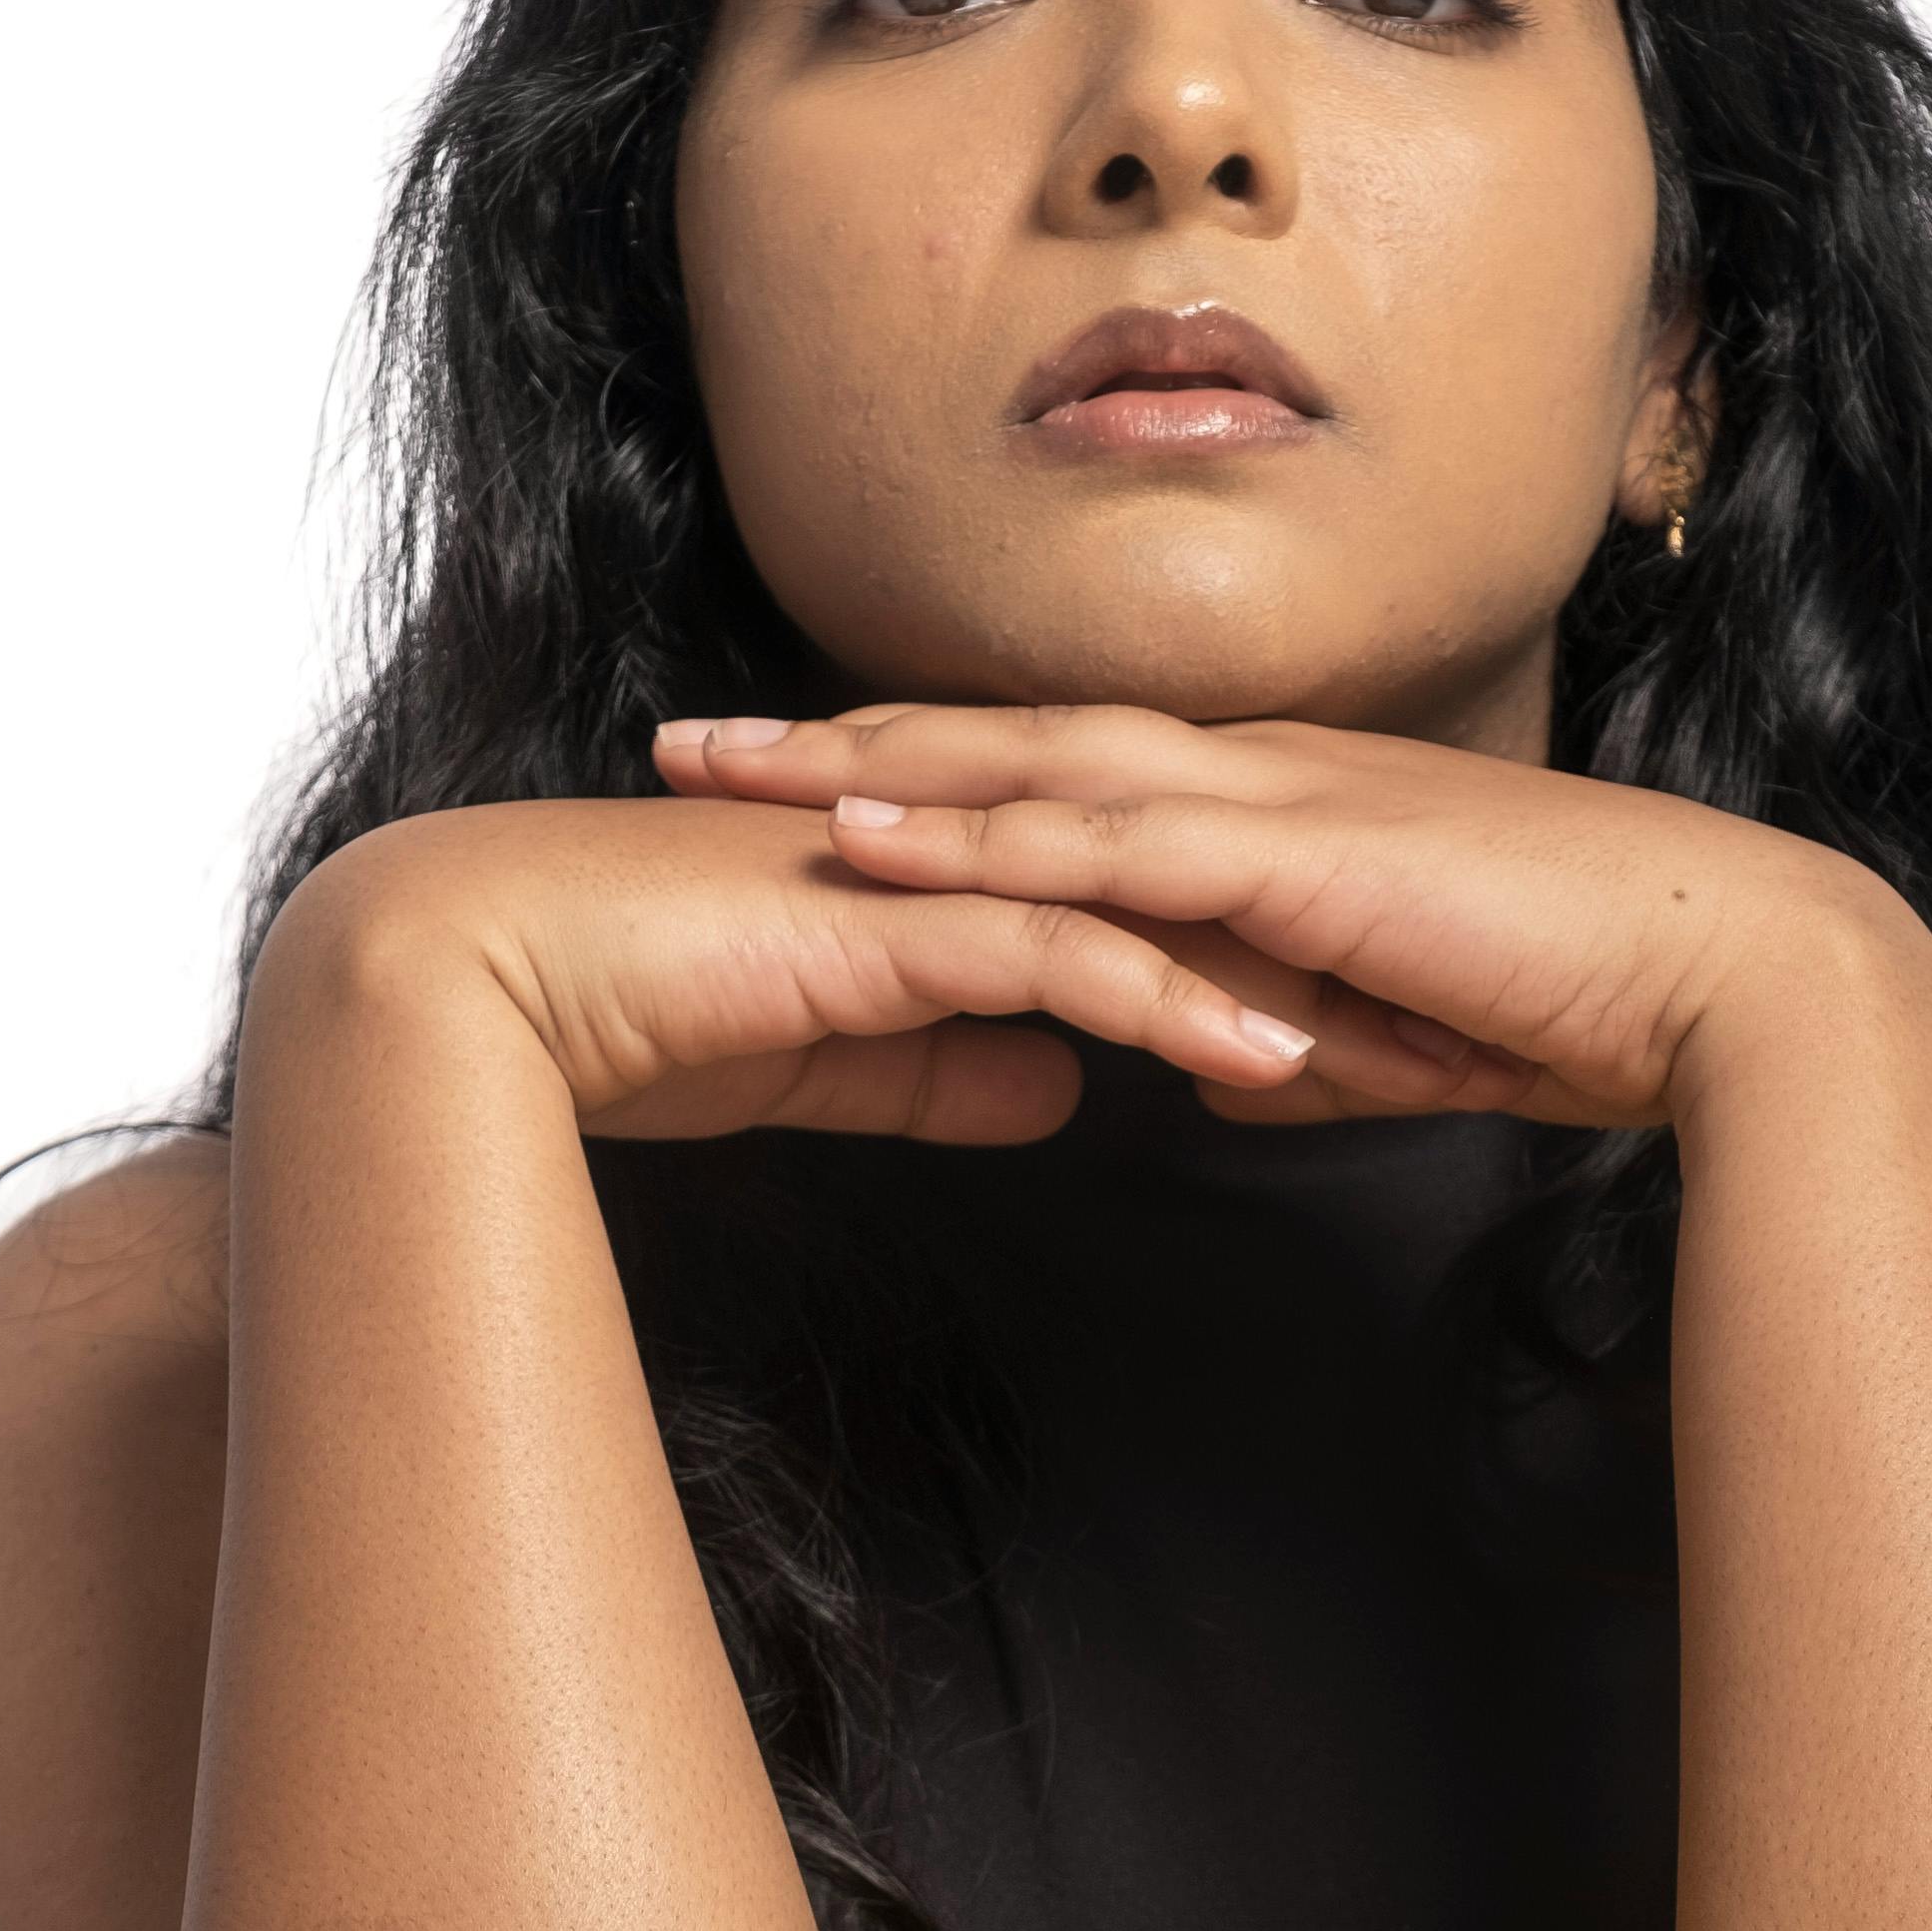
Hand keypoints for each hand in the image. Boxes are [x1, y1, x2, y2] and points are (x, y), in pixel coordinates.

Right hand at [267, 790, 1335, 1144]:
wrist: (476, 986)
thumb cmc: (620, 1015)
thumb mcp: (832, 1059)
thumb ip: (947, 1061)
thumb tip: (1059, 1089)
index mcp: (942, 860)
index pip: (1142, 889)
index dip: (1265, 946)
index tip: (1378, 1012)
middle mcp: (950, 841)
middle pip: (1181, 879)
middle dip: (1321, 949)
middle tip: (1455, 1009)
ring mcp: (923, 869)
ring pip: (1150, 907)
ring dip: (1285, 979)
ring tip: (1411, 1049)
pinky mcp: (890, 920)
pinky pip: (1065, 961)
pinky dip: (1175, 1008)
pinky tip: (1266, 1064)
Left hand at [652, 705, 1907, 1129]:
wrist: (1724, 977)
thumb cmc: (1585, 1002)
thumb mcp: (1400, 1027)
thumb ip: (1296, 1033)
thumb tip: (1210, 1069)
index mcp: (1280, 801)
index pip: (1067, 767)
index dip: (927, 765)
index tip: (796, 778)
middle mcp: (1259, 772)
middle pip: (1006, 735)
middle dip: (838, 738)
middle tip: (686, 747)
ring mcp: (1274, 802)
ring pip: (1024, 768)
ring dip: (863, 769)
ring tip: (723, 778)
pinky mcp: (1296, 860)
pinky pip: (1102, 842)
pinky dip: (973, 836)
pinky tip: (871, 843)